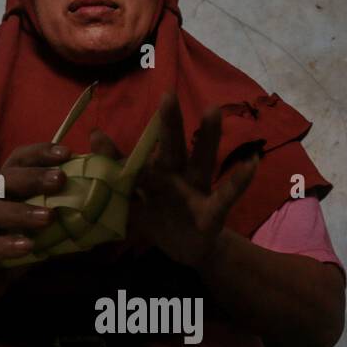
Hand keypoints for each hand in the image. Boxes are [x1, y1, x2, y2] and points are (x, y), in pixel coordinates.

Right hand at [0, 142, 69, 303]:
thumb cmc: (11, 247)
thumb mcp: (41, 226)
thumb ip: (64, 208)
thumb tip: (99, 196)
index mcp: (2, 188)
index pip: (18, 159)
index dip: (40, 152)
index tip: (67, 152)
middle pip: (5, 179)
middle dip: (34, 177)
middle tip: (61, 180)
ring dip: (21, 211)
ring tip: (49, 217)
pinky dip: (6, 245)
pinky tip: (27, 247)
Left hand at [93, 92, 258, 268]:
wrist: (189, 250)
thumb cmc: (162, 218)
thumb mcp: (136, 200)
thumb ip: (118, 172)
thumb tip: (94, 136)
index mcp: (159, 174)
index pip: (143, 153)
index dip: (129, 141)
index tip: (111, 123)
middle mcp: (178, 177)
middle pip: (173, 148)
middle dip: (169, 124)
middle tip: (167, 95)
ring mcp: (196, 193)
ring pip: (201, 162)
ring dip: (207, 138)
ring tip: (212, 111)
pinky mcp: (210, 215)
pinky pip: (226, 196)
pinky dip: (238, 181)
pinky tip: (252, 162)